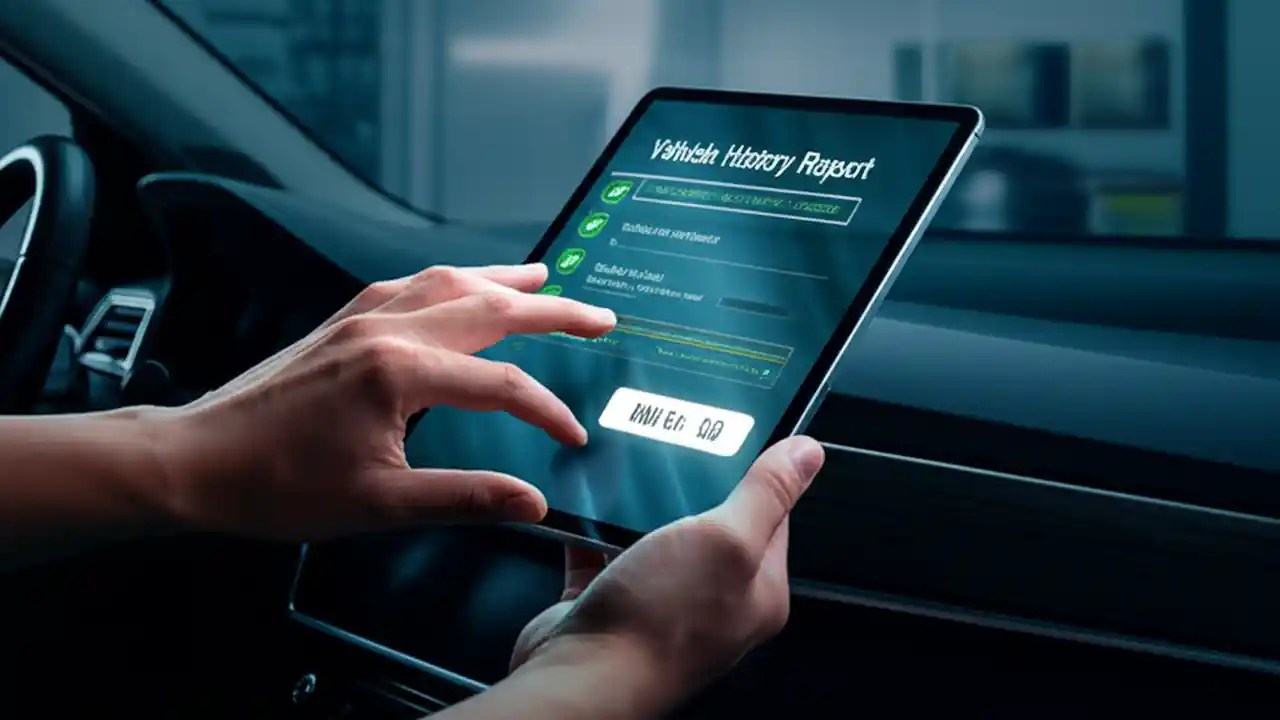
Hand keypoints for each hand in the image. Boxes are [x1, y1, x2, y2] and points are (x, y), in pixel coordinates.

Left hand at [152, 263, 615, 540]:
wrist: (193, 462)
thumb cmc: (277, 487)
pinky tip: (457, 285)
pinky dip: (448, 280)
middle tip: (598, 315)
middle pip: (487, 308)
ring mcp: (358, 319)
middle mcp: (384, 331)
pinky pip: (407, 285)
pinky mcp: (338, 323)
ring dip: (502, 279)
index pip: (500, 384)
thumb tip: (532, 503)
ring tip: (543, 276)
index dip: (546, 410)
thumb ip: (464, 499)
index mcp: (398, 374)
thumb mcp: (379, 505)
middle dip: (551, 310)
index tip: (574, 436)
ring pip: (447, 282)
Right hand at [508, 436, 824, 713]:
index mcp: (758, 590)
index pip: (772, 517)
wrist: (581, 677)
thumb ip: (767, 493)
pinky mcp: (611, 601)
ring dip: (639, 507)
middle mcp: (712, 601)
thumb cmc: (659, 624)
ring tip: (629, 477)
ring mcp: (659, 603)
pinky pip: (603, 552)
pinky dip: (593, 530)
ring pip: (654, 535)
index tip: (738, 435)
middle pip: (709, 523)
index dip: (757, 474)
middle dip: (690, 487)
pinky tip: (586, 510)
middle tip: (676, 450)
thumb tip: (808, 453)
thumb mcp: (727, 539)